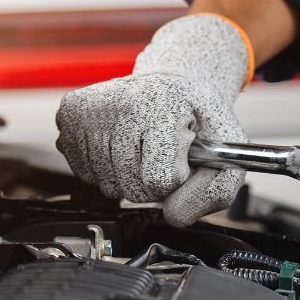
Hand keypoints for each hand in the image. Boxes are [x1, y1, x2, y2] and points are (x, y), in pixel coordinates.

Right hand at [56, 14, 250, 226]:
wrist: (175, 85)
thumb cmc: (201, 121)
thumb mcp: (228, 154)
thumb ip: (215, 192)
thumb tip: (173, 215)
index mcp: (165, 105)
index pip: (160, 179)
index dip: (178, 179)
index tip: (184, 154)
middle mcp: (123, 101)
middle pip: (133, 188)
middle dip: (154, 182)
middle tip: (164, 152)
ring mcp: (92, 107)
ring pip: (108, 186)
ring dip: (130, 177)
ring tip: (145, 147)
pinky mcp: (70, 114)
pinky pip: (86, 174)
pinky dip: (108, 170)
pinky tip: (123, 145)